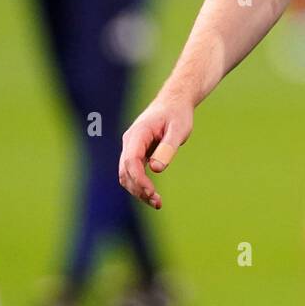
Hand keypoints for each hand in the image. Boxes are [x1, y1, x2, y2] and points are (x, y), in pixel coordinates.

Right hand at [119, 89, 194, 209]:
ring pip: (126, 174)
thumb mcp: (179, 128)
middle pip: (125, 171)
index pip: (131, 160)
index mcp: (139, 133)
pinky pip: (133, 172)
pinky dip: (140, 185)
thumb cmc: (178, 114)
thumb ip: (168, 147)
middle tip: (157, 202)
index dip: (139, 179)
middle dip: (138, 189)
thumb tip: (156, 169)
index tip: (151, 192)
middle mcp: (130, 141)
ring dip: (138, 190)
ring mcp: (131, 147)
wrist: (174, 102)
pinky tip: (152, 195)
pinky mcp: (136, 153)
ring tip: (157, 203)